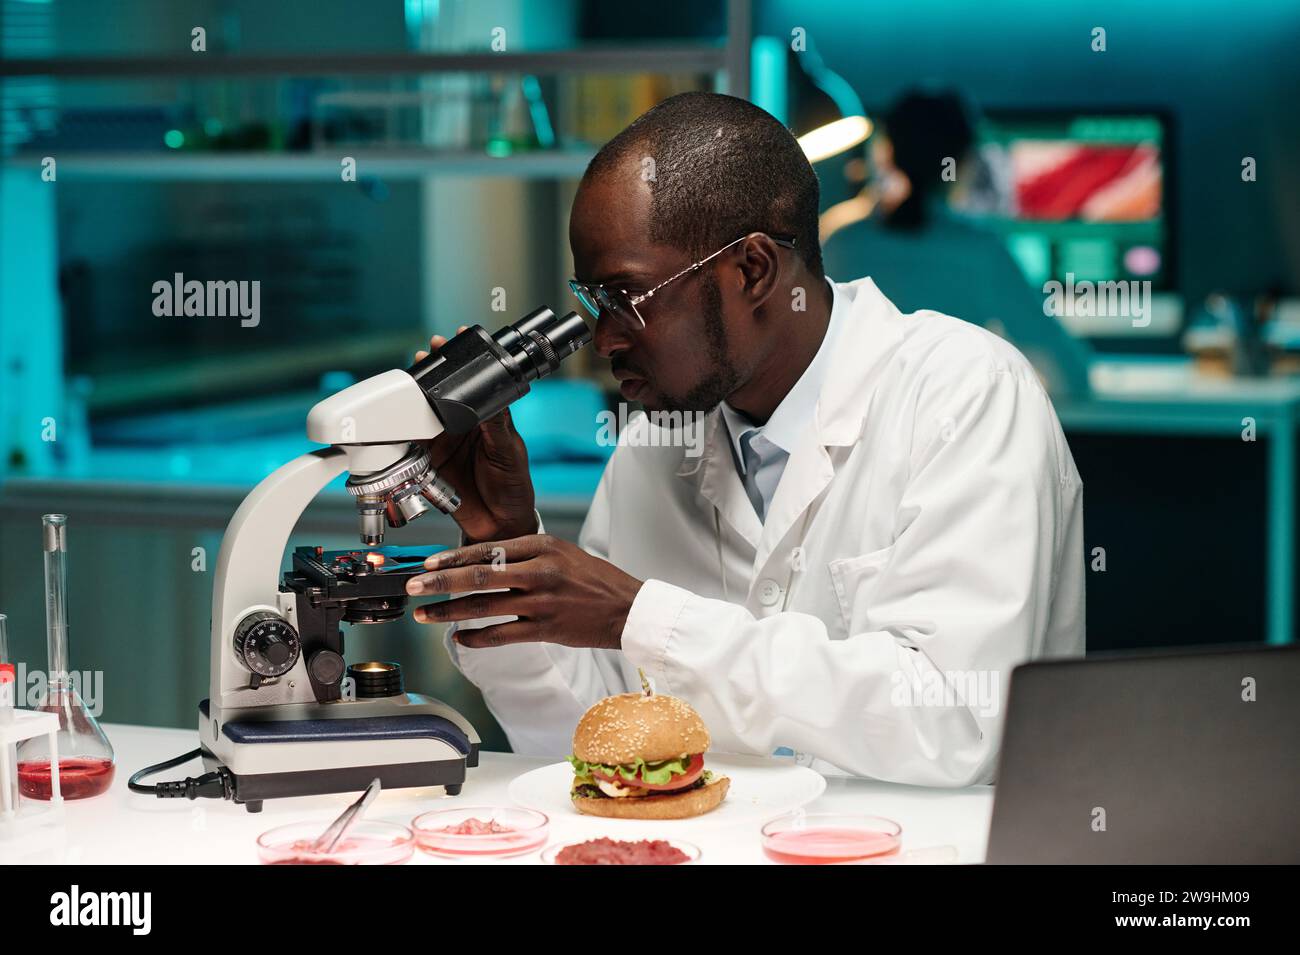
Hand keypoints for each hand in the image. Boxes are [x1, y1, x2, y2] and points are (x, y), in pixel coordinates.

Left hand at [406, 534, 643, 650]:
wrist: (627, 608)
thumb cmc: (594, 579)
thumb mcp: (561, 552)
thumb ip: (525, 554)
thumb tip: (482, 561)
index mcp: (543, 547)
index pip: (488, 550)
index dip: (453, 557)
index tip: (428, 563)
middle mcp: (540, 572)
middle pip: (479, 576)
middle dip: (440, 582)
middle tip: (413, 586)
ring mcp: (542, 602)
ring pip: (485, 606)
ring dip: (449, 612)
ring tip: (425, 615)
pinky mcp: (545, 630)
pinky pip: (501, 634)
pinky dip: (476, 637)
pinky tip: (459, 638)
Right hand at [415, 327, 536, 542]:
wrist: (499, 524)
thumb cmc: (513, 488)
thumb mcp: (508, 452)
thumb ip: (497, 425)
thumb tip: (491, 398)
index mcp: (486, 419)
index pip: (473, 384)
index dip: (463, 363)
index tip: (454, 341)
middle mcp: (462, 426)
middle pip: (441, 394)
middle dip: (431, 373)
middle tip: (423, 356)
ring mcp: (443, 442)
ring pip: (422, 414)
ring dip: (412, 398)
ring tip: (406, 380)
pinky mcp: (427, 461)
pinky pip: (409, 443)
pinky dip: (399, 431)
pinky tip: (394, 418)